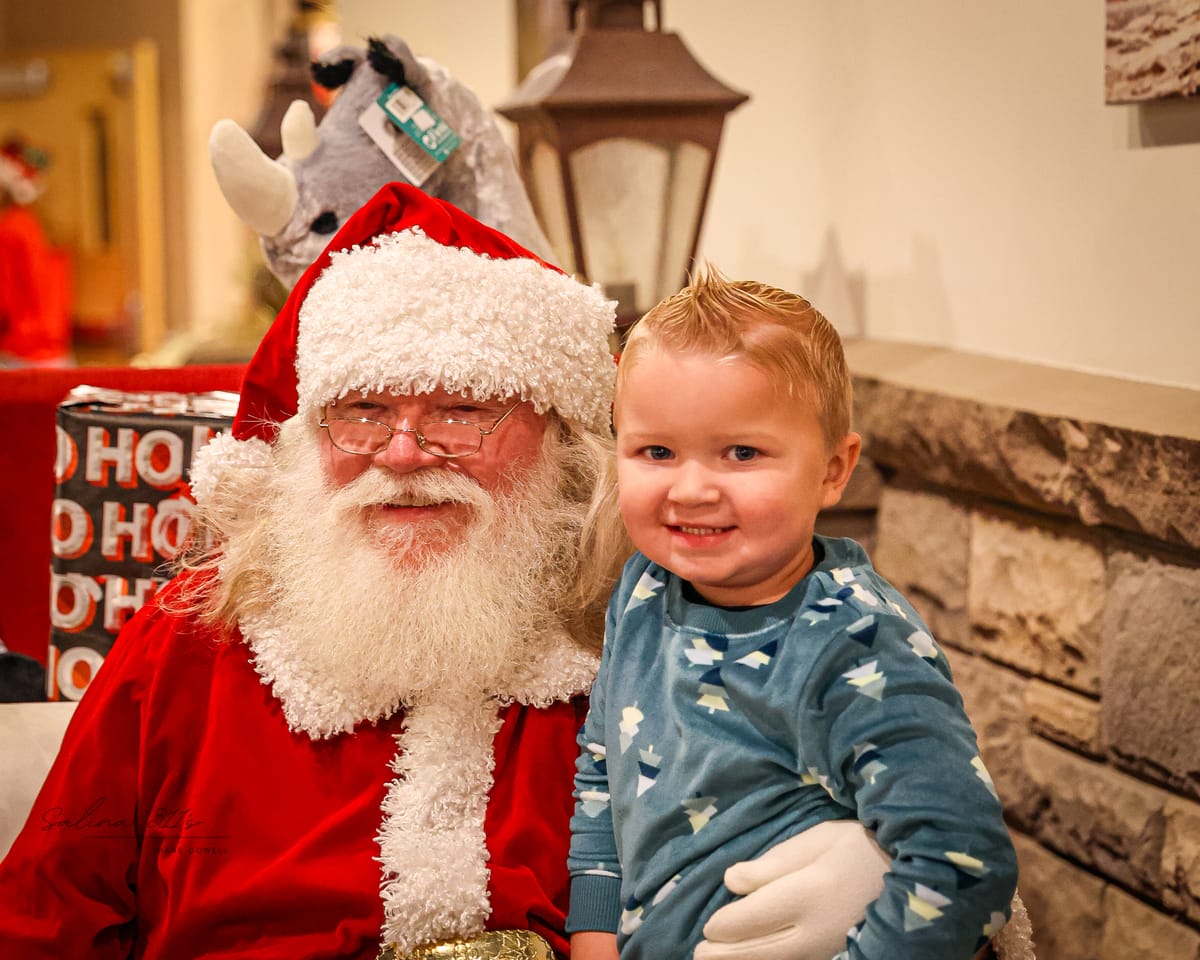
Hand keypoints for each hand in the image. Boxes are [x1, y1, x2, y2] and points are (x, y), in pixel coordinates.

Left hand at [693, 820, 889, 959]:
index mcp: (809, 892)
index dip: (726, 924)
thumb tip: (732, 881)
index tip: (709, 926)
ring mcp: (830, 948)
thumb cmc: (862, 848)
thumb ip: (773, 863)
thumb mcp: (818, 840)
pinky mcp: (838, 955)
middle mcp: (817, 929)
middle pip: (761, 949)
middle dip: (727, 954)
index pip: (753, 917)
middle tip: (699, 955)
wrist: (916, 875)